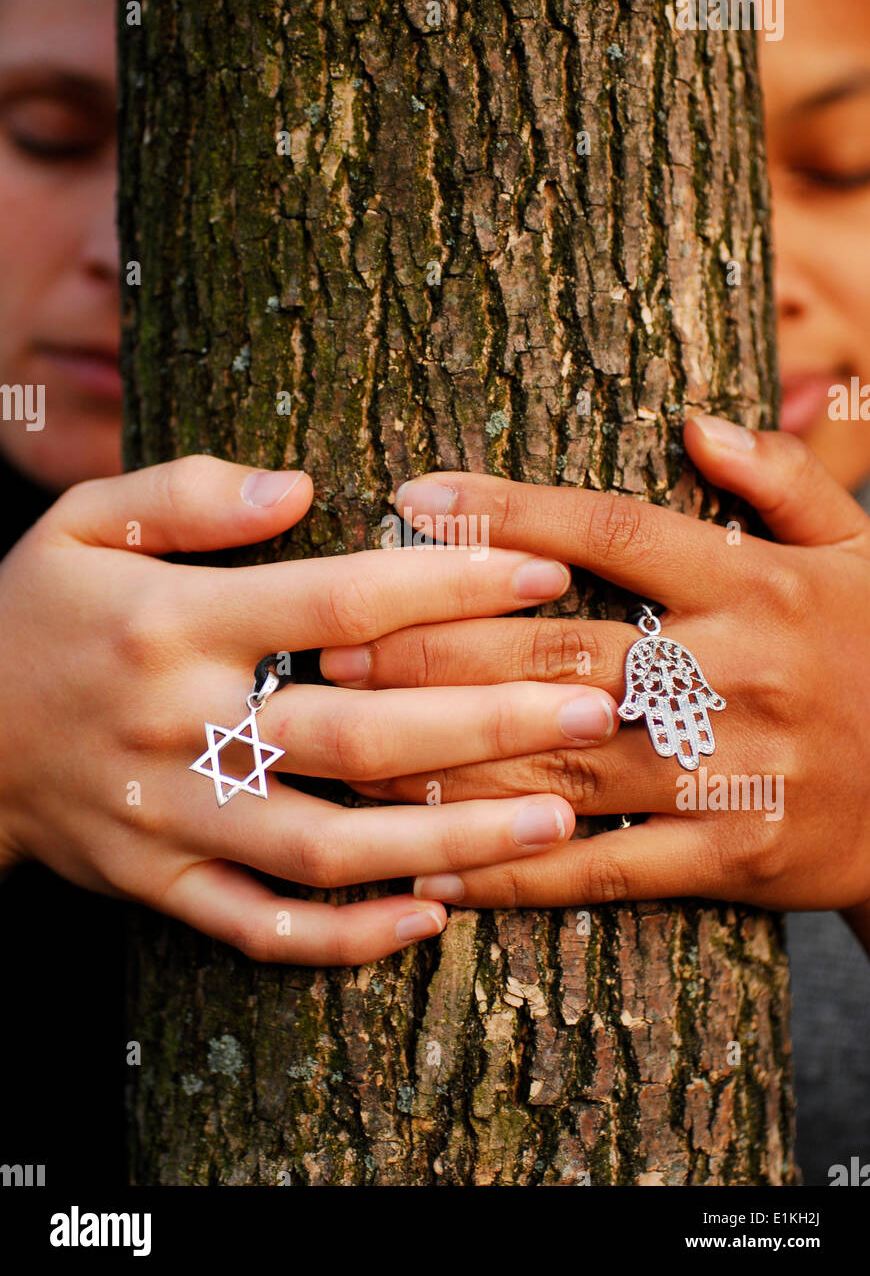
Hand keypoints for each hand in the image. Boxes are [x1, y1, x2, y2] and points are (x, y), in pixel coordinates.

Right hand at [0, 455, 620, 965]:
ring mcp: (172, 820)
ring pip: (328, 847)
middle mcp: (181, 726)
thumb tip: (299, 487)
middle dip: (489, 723)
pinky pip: (260, 928)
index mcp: (174, 623)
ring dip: (449, 842)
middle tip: (596, 707)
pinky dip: (345, 937)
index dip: (447, 583)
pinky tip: (431, 920)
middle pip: (357, 734)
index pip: (336, 601)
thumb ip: (185, 492)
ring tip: (557, 823)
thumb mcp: (79, 522)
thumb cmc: (33, 616)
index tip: (543, 569)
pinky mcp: (157, 886)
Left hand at [320, 416, 869, 932]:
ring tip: (352, 749)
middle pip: (558, 654)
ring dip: (447, 760)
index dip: (504, 512)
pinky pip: (603, 868)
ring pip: (562, 765)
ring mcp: (731, 771)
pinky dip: (514, 870)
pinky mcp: (733, 857)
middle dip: (436, 651)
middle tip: (336, 648)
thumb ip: (783, 479)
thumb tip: (696, 421)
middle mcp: (733, 672)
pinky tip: (434, 867)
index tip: (411, 499)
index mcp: (752, 584)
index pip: (608, 532)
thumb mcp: (859, 551)